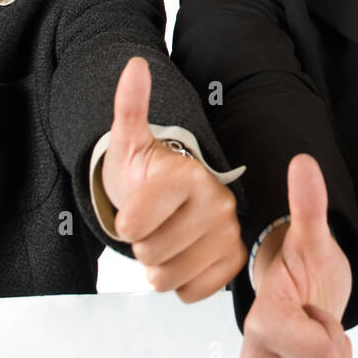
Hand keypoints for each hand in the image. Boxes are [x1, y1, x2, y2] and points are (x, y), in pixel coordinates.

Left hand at [102, 57, 244, 302]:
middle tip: (150, 225)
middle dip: (141, 245)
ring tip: (164, 239)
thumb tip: (135, 64)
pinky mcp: (234, 260)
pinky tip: (183, 256)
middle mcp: (217, 201)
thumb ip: (129, 106)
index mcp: (188, 175)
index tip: (130, 212)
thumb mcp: (127, 142)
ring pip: (168, 278)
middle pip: (150, 254)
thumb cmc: (144, 172)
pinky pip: (190, 293)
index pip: (134, 225)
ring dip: (158, 266)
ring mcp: (229, 232)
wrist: (170, 196)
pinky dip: (180, 282)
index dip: (124, 225)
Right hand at [240, 154, 352, 357]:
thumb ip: (309, 205)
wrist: (297, 295)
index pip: (319, 354)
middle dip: (339, 350)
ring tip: (319, 337)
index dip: (333, 334)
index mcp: (264, 318)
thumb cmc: (306, 271)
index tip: (318, 311)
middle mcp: (257, 353)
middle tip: (320, 322)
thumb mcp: (314, 238)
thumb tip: (303, 164)